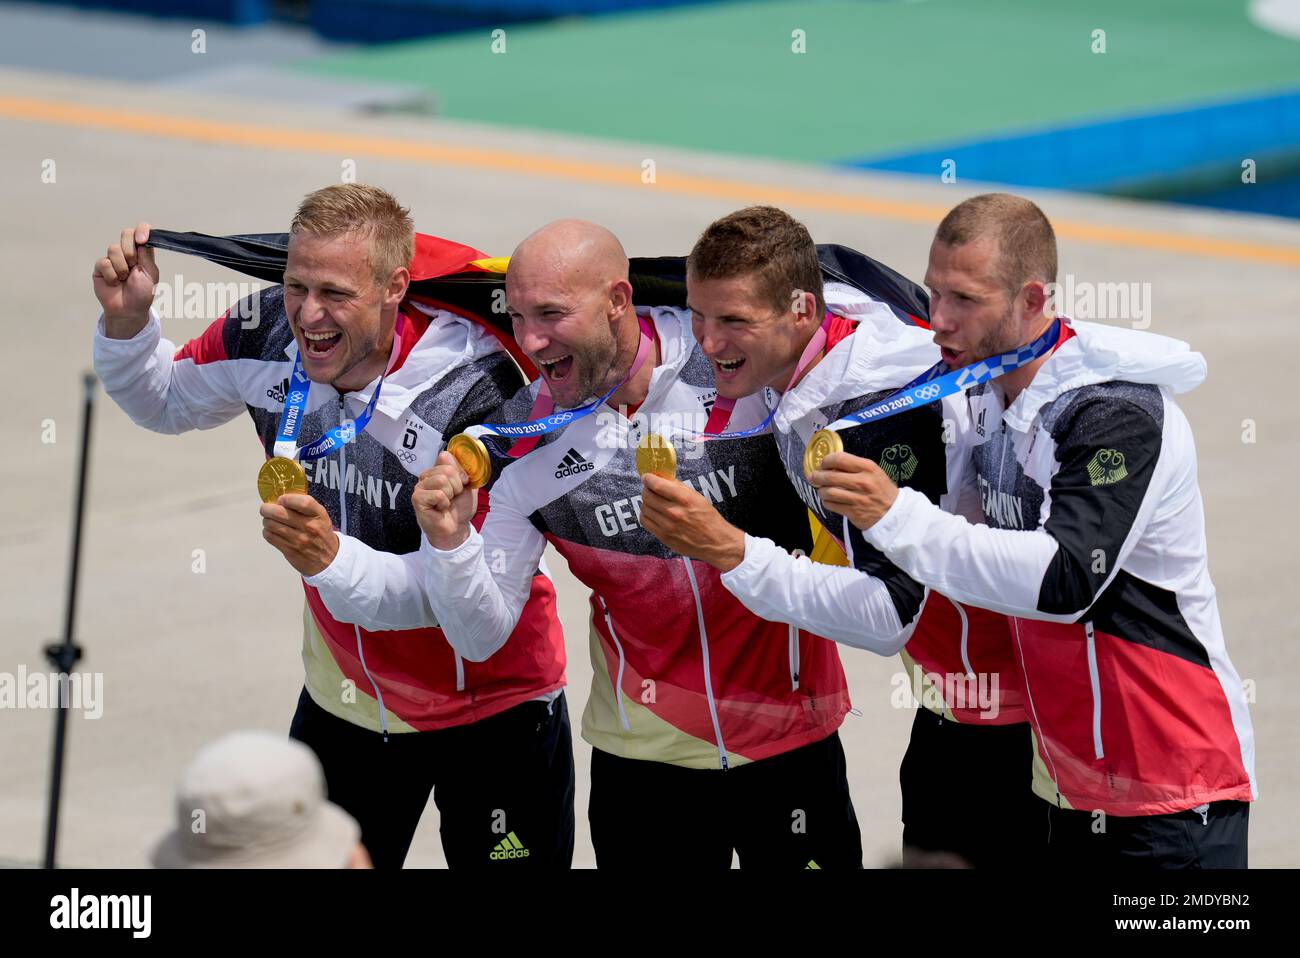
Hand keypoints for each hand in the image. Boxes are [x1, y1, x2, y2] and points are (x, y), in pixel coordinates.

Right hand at [93, 222, 158, 337]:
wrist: (128, 310)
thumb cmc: (142, 293)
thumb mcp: (151, 274)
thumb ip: (147, 256)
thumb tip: (143, 239)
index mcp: (142, 252)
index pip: (141, 231)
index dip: (141, 230)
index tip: (141, 240)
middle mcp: (127, 252)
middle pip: (126, 234)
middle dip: (130, 251)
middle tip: (133, 266)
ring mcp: (113, 258)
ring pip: (113, 249)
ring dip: (121, 267)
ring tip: (124, 279)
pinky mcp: (100, 267)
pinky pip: (104, 263)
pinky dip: (111, 275)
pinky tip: (114, 283)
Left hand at [260, 493, 339, 576]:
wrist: (329, 560)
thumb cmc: (321, 534)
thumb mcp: (321, 517)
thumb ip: (305, 506)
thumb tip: (280, 498)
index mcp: (318, 515)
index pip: (302, 502)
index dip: (286, 498)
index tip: (281, 500)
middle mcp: (310, 527)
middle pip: (279, 513)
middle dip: (267, 509)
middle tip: (266, 509)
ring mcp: (299, 540)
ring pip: (271, 524)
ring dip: (266, 521)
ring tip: (270, 521)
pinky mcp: (290, 550)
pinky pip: (270, 536)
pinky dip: (267, 532)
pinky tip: (272, 531)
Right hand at [412, 452, 477, 548]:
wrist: (456, 528)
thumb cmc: (460, 507)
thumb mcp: (468, 485)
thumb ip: (461, 469)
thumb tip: (446, 454)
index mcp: (437, 470)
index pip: (447, 457)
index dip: (460, 473)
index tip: (462, 485)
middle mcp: (426, 476)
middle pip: (447, 470)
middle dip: (457, 486)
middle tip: (453, 497)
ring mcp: (420, 487)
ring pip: (441, 480)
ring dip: (450, 495)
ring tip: (446, 503)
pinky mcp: (417, 498)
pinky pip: (438, 494)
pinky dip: (444, 503)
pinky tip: (439, 509)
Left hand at [639, 472, 745, 570]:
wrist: (715, 542)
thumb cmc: (707, 517)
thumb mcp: (696, 497)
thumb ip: (678, 487)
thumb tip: (661, 478)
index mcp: (685, 499)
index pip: (657, 485)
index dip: (648, 478)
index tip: (647, 477)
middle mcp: (674, 512)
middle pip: (648, 496)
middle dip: (646, 489)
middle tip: (649, 489)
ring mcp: (667, 526)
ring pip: (644, 508)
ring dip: (646, 502)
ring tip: (652, 502)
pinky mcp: (663, 537)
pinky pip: (645, 522)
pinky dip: (645, 515)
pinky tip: (652, 513)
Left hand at [808, 451, 898, 530]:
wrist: (894, 512)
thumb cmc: (882, 490)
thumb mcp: (874, 472)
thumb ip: (854, 466)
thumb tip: (831, 464)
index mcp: (868, 468)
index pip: (840, 459)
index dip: (827, 460)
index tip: (823, 463)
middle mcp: (862, 482)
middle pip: (830, 476)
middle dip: (817, 476)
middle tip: (813, 477)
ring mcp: (857, 498)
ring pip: (828, 492)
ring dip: (821, 491)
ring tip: (821, 490)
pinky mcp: (853, 512)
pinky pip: (831, 505)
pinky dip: (826, 502)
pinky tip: (828, 500)